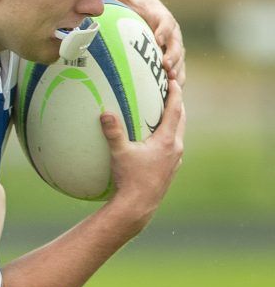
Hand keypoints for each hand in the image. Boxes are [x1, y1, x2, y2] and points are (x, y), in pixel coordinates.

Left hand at [100, 0, 185, 86]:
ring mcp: (170, 42)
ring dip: (178, 68)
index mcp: (157, 13)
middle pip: (175, 41)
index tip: (158, 38)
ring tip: (173, 81)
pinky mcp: (167, 53)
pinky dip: (175, 77)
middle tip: (166, 66)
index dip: (163, 29)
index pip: (164, 20)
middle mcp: (168, 28)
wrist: (134, 4)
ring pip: (179, 55)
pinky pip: (175, 66)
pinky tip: (170, 91)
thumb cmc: (122, 0)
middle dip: (173, 54)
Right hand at [102, 76, 185, 230]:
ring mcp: (175, 160)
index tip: (175, 80)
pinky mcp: (170, 170)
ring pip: (179, 134)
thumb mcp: (119, 153)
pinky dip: (168, 136)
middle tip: (172, 91)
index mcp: (166, 141)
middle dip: (177, 104)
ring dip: (174, 121)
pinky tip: (156, 141)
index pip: (175, 111)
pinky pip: (173, 147)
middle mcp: (175, 148)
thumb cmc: (130, 179)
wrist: (138, 206)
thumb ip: (113, 132)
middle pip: (181, 119)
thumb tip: (105, 113)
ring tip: (165, 112)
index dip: (175, 94)